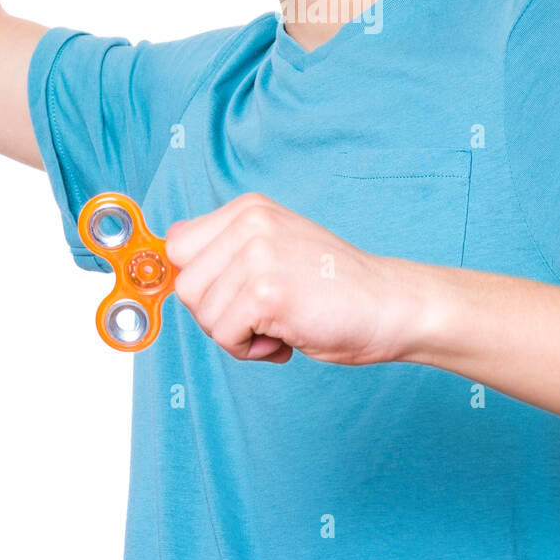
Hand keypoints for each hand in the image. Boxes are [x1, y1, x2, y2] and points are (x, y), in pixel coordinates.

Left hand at [164, 194, 423, 365]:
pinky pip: (224, 336)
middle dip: (214, 313)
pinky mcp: (266, 292)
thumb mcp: (275, 248)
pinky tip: (285, 338)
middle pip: (184, 284)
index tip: (228, 296)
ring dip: (235, 335)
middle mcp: (250, 222)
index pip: (178, 245)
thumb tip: (171, 276)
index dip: (198, 281)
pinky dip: (250, 351)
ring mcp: (257, 254)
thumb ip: (229, 253)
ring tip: (277, 325)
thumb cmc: (334, 287)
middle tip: (259, 315)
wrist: (389, 305)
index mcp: (249, 208)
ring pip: (202, 314)